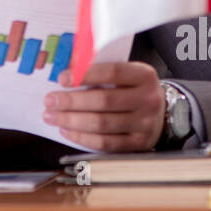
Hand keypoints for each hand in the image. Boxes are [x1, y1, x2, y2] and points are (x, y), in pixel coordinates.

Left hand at [42, 61, 163, 151]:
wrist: (161, 112)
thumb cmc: (133, 88)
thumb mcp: (125, 72)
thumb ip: (100, 68)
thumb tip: (67, 66)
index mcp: (144, 75)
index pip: (112, 72)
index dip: (85, 75)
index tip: (62, 78)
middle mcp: (148, 99)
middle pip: (103, 101)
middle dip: (71, 101)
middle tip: (49, 101)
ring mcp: (145, 124)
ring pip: (102, 124)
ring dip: (72, 121)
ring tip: (52, 116)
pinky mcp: (139, 143)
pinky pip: (106, 143)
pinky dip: (82, 138)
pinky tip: (67, 130)